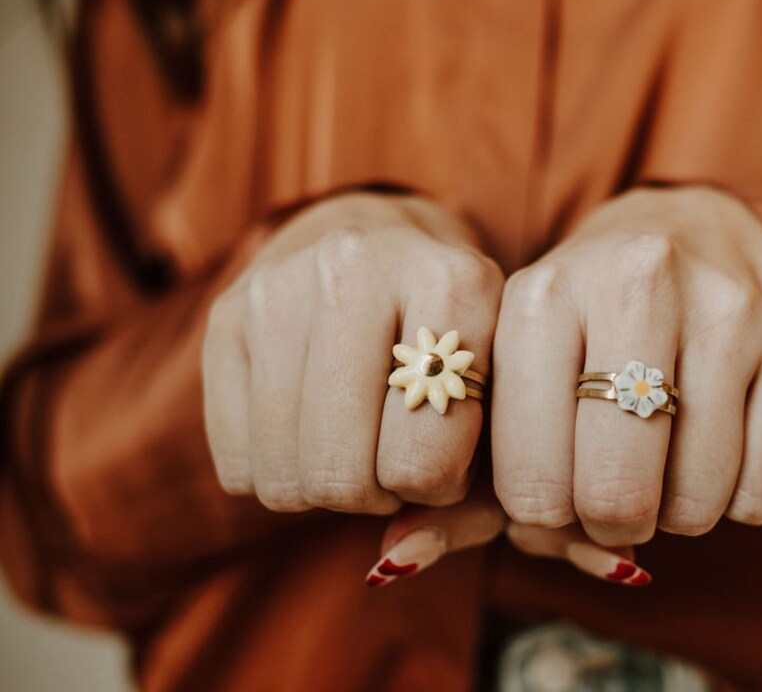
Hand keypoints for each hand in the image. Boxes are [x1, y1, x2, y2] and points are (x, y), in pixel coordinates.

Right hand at [202, 192, 502, 512]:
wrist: (385, 240)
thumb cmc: (456, 347)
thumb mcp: (495, 406)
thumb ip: (476, 501)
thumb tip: (395, 561)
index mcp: (456, 282)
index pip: (425, 458)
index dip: (439, 486)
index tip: (446, 455)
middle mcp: (361, 266)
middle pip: (343, 474)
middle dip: (376, 494)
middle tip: (394, 460)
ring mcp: (281, 285)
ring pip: (286, 474)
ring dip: (325, 489)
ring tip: (357, 444)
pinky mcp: (226, 313)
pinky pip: (237, 461)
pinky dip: (276, 472)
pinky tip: (311, 429)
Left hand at [492, 186, 761, 546]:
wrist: (688, 224)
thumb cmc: (585, 316)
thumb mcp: (520, 364)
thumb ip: (496, 468)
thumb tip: (498, 561)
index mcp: (543, 298)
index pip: (531, 481)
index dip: (542, 517)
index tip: (554, 492)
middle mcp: (636, 288)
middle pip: (617, 492)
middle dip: (611, 522)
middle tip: (613, 498)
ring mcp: (725, 313)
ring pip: (697, 500)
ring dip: (675, 512)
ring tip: (663, 463)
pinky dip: (735, 501)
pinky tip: (714, 453)